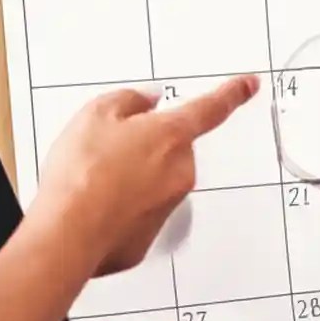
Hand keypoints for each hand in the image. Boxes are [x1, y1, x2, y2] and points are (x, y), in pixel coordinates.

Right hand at [30, 74, 259, 275]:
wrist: (70, 232)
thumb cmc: (83, 174)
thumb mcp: (96, 115)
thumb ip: (129, 100)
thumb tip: (146, 101)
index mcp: (172, 135)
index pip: (211, 108)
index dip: (232, 94)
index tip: (249, 85)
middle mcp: (180, 172)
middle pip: (170, 149)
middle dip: (144, 147)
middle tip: (104, 151)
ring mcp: (169, 205)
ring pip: (154, 181)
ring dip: (130, 178)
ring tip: (91, 181)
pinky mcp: (151, 235)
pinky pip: (137, 211)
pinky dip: (119, 207)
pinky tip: (93, 206)